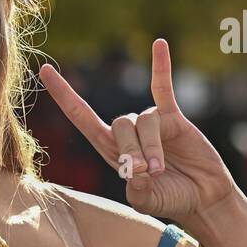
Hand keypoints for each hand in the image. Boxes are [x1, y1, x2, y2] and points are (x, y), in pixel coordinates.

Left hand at [39, 38, 238, 224]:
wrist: (202, 197)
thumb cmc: (170, 200)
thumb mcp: (147, 202)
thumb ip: (138, 191)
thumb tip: (136, 171)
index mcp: (111, 150)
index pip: (82, 117)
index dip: (64, 96)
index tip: (45, 72)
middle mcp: (127, 133)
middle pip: (119, 125)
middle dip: (132, 150)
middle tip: (147, 173)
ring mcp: (150, 123)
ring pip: (144, 121)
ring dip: (152, 146)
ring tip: (161, 169)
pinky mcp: (174, 118)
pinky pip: (164, 88)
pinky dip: (161, 66)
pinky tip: (159, 44)